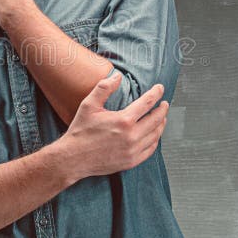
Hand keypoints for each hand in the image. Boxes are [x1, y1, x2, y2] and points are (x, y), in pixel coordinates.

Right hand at [53, 72, 168, 182]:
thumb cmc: (80, 132)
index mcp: (123, 120)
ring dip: (161, 124)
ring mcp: (133, 150)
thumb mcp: (89, 105)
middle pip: (156, 119)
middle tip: (164, 103)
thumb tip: (117, 76)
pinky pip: (150, 149)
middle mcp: (131, 136)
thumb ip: (104, 88)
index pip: (147, 103)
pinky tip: (154, 135)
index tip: (160, 88)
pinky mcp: (131, 161)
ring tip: (162, 117)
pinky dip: (155, 140)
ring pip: (156, 135)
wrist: (73, 158)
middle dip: (162, 109)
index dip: (156, 94)